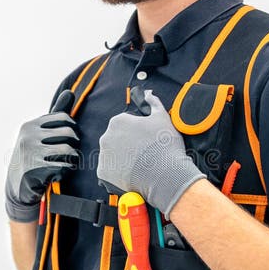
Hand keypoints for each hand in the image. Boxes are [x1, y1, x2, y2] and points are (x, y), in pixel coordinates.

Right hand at [5, 90, 79, 221]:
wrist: (17, 185)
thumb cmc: (33, 156)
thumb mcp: (39, 134)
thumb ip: (55, 115)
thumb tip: (70, 92)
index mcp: (30, 126)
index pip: (63, 118)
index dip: (73, 128)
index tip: (72, 138)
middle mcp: (29, 137)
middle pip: (68, 133)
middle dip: (75, 144)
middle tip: (73, 152)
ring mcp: (31, 153)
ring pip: (68, 150)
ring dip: (73, 158)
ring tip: (70, 162)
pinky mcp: (36, 170)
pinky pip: (64, 166)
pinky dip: (67, 169)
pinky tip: (62, 172)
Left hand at [97, 89, 205, 216]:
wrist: (166, 175)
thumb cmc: (165, 145)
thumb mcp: (162, 118)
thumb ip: (153, 103)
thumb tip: (148, 94)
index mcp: (118, 121)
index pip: (124, 123)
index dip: (136, 131)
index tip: (145, 139)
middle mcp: (106, 136)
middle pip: (116, 139)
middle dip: (127, 144)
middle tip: (143, 153)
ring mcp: (104, 155)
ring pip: (112, 155)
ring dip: (122, 158)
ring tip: (139, 165)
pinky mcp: (103, 172)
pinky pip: (109, 170)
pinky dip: (118, 172)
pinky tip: (132, 173)